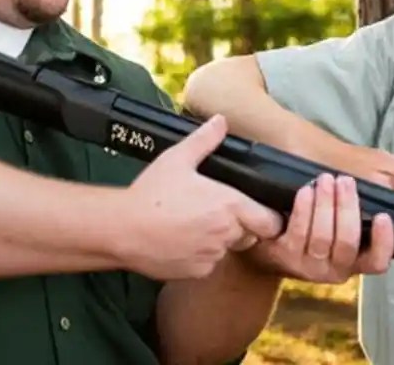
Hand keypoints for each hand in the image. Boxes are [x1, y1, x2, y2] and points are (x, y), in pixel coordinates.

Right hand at [118, 115, 283, 280]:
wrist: (122, 229)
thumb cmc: (151, 193)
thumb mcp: (177, 158)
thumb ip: (204, 140)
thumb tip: (221, 122)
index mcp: (230, 204)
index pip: (271, 222)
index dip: (268, 217)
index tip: (257, 211)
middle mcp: (226, 233)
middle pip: (250, 234)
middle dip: (240, 225)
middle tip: (214, 211)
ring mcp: (212, 255)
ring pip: (227, 249)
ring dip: (218, 240)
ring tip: (192, 224)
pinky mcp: (197, 272)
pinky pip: (208, 263)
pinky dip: (200, 255)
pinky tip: (181, 240)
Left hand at [242, 172, 393, 283]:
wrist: (274, 226)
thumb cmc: (323, 212)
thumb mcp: (352, 205)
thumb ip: (377, 203)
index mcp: (356, 260)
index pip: (377, 262)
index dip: (383, 242)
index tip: (383, 216)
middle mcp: (335, 269)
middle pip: (347, 243)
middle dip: (347, 208)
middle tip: (345, 181)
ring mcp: (309, 266)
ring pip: (321, 238)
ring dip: (324, 205)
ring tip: (325, 180)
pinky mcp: (285, 256)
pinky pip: (298, 233)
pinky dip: (304, 209)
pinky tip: (306, 191)